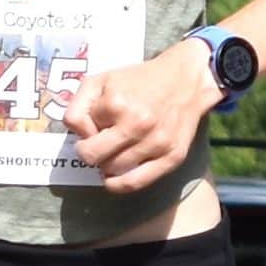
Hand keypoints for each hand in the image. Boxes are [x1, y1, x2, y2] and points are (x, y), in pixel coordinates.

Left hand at [63, 39, 218, 194]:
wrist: (186, 80)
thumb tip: (78, 135)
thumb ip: (78, 106)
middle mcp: (137, 124)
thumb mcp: (101, 80)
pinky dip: (117, 185)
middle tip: (97, 143)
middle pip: (91, 155)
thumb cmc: (139, 81)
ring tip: (113, 151)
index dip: (84, 126)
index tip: (96, 122)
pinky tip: (112, 178)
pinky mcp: (171, 157)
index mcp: (116, 102)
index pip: (79, 128)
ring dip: (105, 163)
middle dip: (88, 150)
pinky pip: (134, 183)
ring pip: (110, 170)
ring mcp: (155, 143)